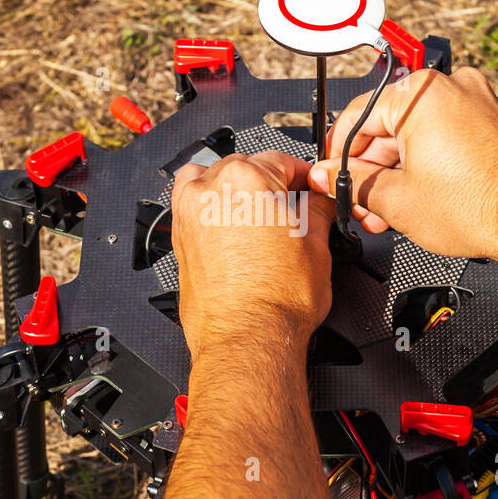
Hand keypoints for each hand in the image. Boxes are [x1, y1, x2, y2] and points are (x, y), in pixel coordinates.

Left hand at [170, 151, 335, 351]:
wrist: (248, 338)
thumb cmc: (276, 301)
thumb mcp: (317, 245)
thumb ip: (318, 209)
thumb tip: (318, 200)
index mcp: (246, 179)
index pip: (282, 160)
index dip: (304, 176)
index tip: (311, 188)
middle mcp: (211, 190)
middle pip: (246, 166)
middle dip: (270, 184)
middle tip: (293, 208)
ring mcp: (190, 214)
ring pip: (213, 181)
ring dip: (234, 190)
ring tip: (259, 216)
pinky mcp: (179, 239)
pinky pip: (195, 208)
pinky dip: (212, 210)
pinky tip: (234, 230)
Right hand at [308, 66, 497, 258]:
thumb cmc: (481, 208)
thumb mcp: (397, 199)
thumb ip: (354, 182)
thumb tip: (329, 176)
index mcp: (420, 93)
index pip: (358, 118)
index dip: (339, 154)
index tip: (333, 175)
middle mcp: (450, 86)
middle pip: (388, 125)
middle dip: (372, 169)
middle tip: (361, 202)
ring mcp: (474, 100)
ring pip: (415, 132)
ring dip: (396, 170)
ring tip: (387, 209)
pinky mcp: (489, 119)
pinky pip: (443, 134)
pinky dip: (426, 161)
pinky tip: (416, 196)